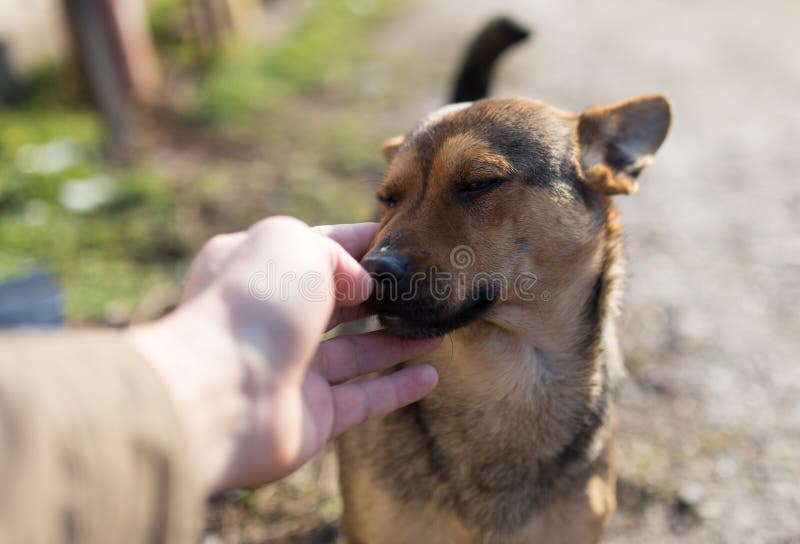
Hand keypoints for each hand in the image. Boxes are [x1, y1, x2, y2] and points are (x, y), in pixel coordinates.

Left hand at [127, 217, 440, 494]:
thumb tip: (361, 284)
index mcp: (255, 269)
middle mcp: (271, 319)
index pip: (317, 250)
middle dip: (379, 296)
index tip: (400, 241)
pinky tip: (429, 376)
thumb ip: (333, 251)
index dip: (358, 244)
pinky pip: (363, 399)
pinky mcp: (311, 417)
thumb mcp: (291, 243)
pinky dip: (396, 387)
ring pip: (354, 352)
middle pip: (336, 304)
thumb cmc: (252, 306)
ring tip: (438, 330)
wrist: (220, 396)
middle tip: (423, 290)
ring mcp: (291, 370)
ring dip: (396, 341)